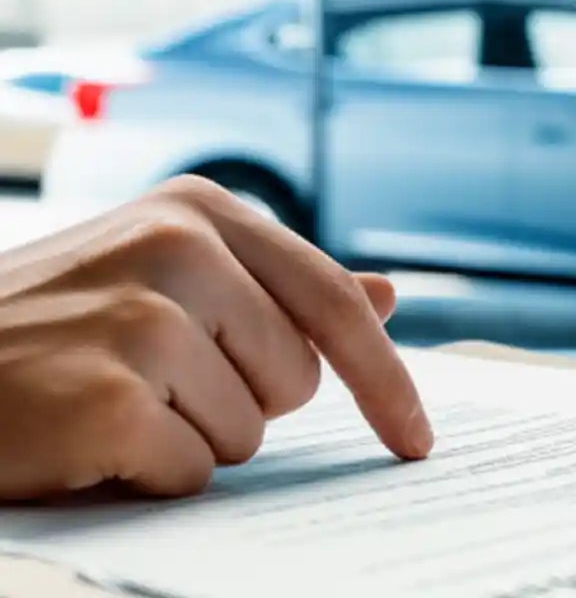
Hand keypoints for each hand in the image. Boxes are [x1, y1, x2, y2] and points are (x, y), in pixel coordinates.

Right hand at [0, 176, 430, 498]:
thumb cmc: (49, 325)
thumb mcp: (163, 274)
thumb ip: (279, 286)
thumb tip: (385, 296)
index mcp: (199, 210)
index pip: (334, 303)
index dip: (386, 379)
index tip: (415, 437)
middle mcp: (177, 247)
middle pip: (296, 379)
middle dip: (240, 401)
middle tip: (149, 377)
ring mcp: (141, 319)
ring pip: (248, 432)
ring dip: (188, 437)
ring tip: (110, 397)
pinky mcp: (110, 396)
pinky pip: (192, 472)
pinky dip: (145, 474)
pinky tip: (86, 435)